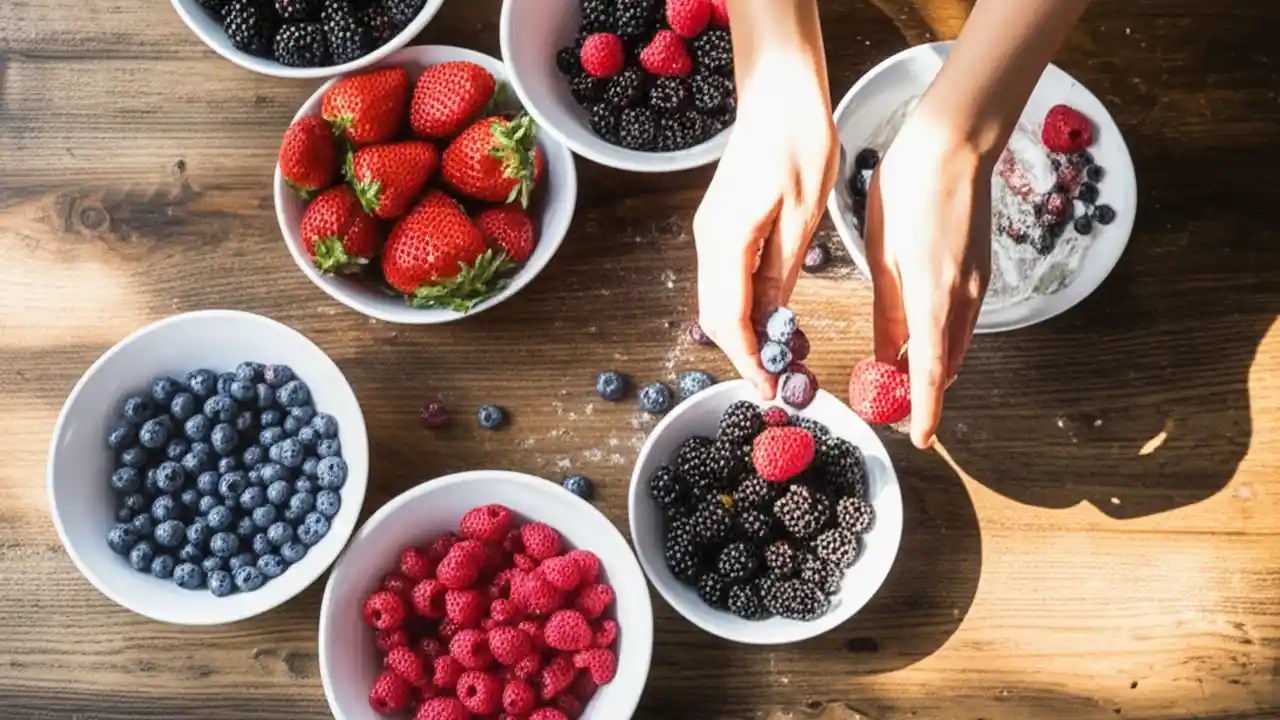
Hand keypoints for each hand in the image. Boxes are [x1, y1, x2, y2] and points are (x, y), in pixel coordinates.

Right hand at [693, 54, 836, 397]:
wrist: (779, 92)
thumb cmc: (798, 140)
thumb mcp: (803, 213)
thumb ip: (783, 270)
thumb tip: (774, 319)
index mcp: (727, 239)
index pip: (728, 317)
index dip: (746, 359)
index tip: (768, 388)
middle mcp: (709, 239)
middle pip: (715, 315)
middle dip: (743, 354)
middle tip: (777, 384)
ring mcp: (712, 231)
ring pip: (719, 300)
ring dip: (745, 333)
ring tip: (781, 359)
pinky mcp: (723, 224)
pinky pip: (727, 279)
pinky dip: (746, 307)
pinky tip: (774, 318)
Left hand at [864, 104, 992, 447]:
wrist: (954, 144)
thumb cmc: (908, 192)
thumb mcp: (882, 255)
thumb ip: (887, 310)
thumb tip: (886, 355)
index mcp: (933, 298)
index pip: (931, 373)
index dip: (926, 410)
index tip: (920, 438)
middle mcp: (963, 298)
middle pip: (948, 363)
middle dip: (926, 391)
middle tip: (895, 405)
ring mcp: (978, 283)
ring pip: (957, 342)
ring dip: (935, 364)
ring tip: (901, 375)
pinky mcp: (980, 269)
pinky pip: (963, 318)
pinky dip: (943, 337)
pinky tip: (920, 333)